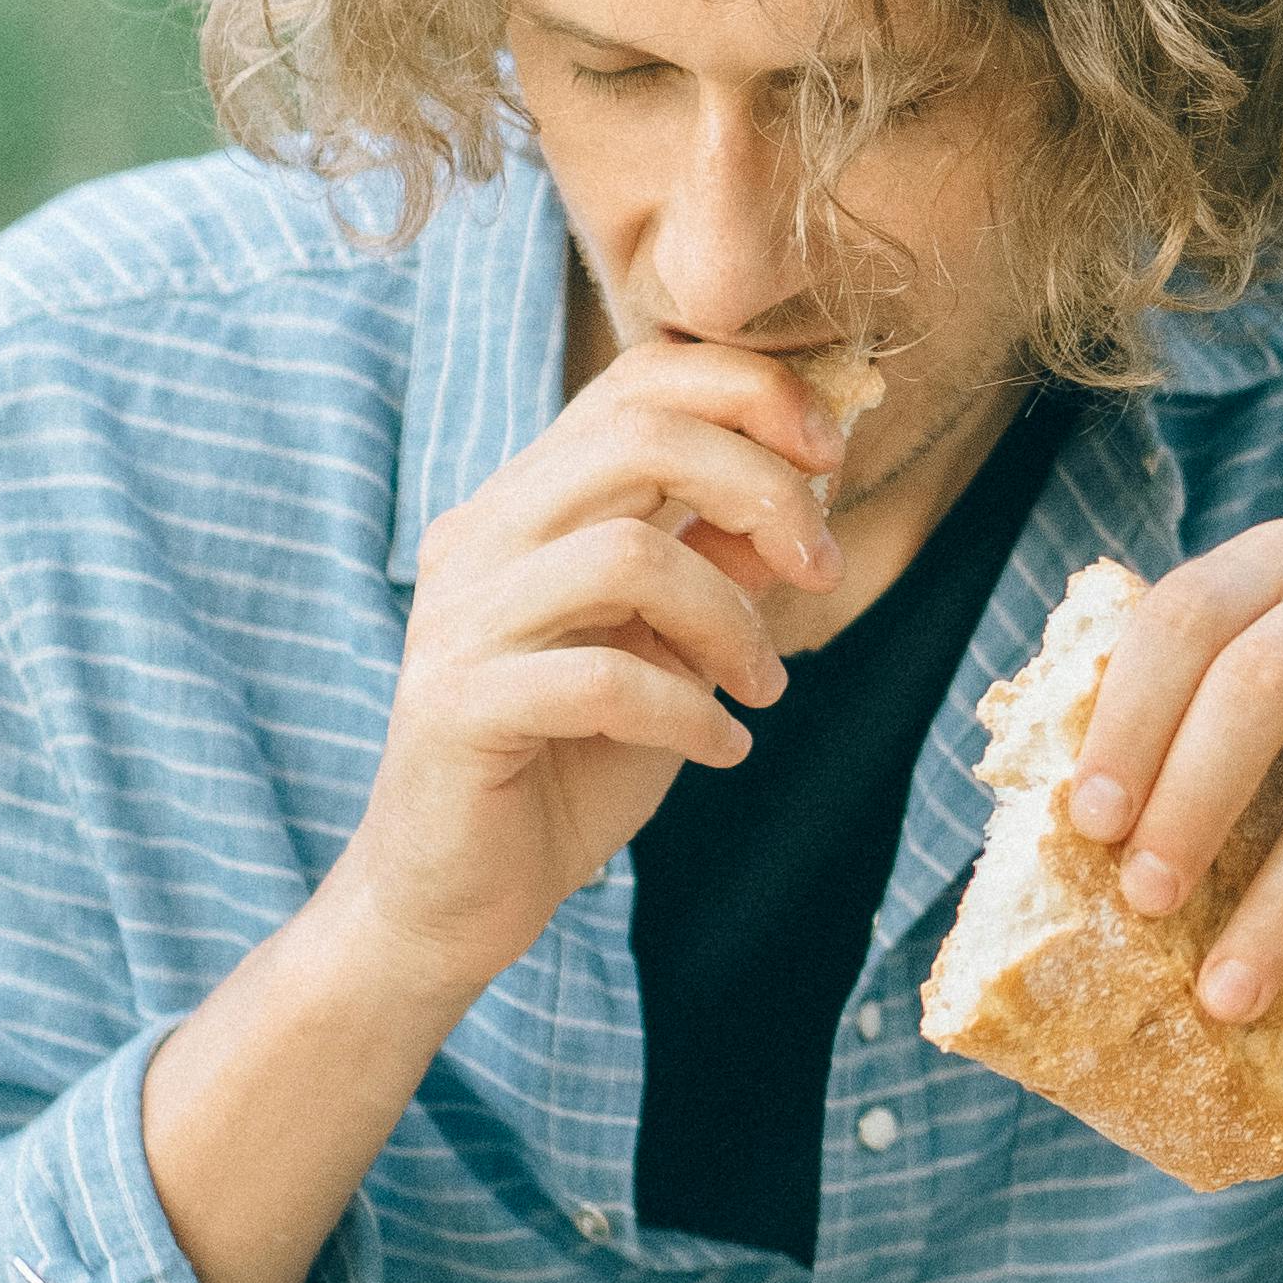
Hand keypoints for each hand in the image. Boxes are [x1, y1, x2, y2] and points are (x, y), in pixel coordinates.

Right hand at [335, 342, 853, 1020]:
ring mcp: (459, 618)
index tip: (831, 457)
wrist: (451, 900)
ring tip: (764, 686)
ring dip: (730, 619)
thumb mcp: (673, 649)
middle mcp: (480, 536)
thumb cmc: (568, 765)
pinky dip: (688, 712)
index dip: (749, 393)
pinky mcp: (456, 707)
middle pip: (637, 438)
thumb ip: (722, 563)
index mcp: (527, 501)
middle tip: (823, 571)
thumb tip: (808, 484)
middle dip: (761, 490)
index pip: (637, 382)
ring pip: (625, 556)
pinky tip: (721, 750)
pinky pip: (602, 679)